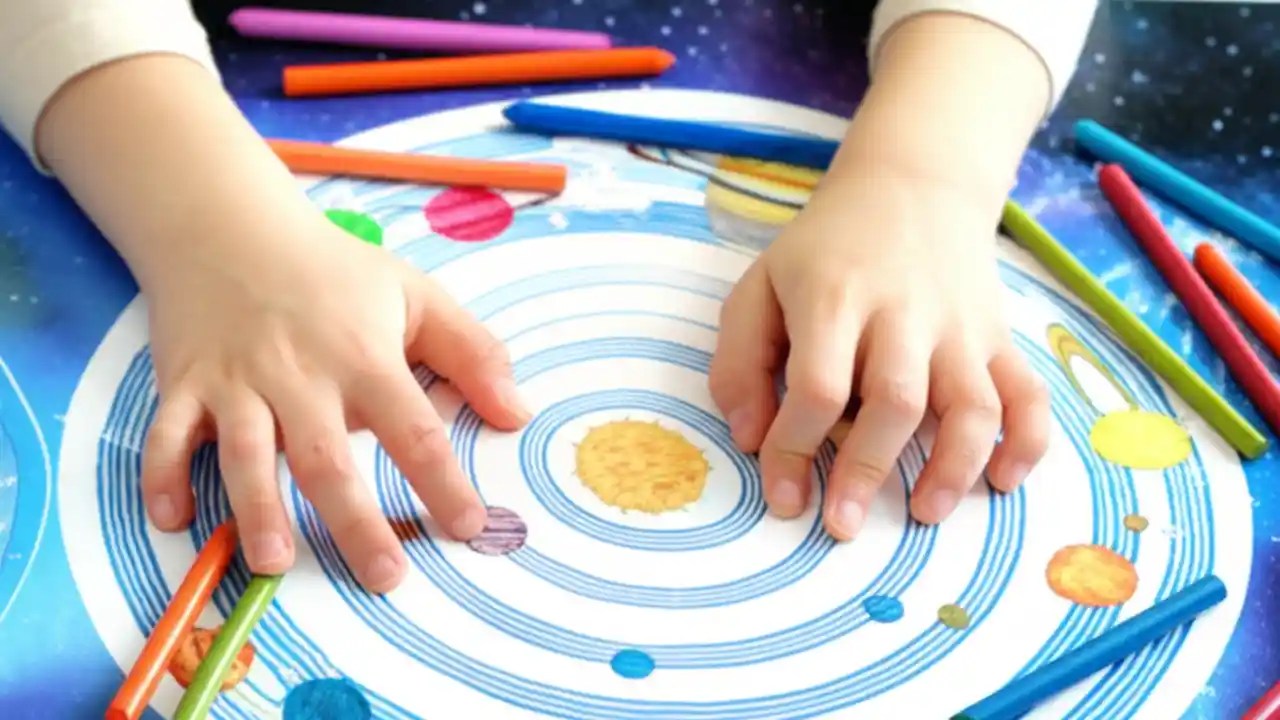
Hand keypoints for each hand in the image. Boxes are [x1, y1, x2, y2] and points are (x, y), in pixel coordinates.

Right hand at [139, 214, 528, 591]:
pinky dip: (163, 475)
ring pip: (244, 454)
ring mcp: (236, 382)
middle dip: (355, 522)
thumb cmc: (334, 273)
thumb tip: (517, 414)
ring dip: (256, 510)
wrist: (231, 228)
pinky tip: (172, 518)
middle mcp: (299, 376)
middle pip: (326, 459)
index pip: (412, 429)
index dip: (442, 480)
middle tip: (384, 577)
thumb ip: (473, 353)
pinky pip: (167, 434)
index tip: (468, 526)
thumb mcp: (416, 296)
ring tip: (273, 564)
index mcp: (363, 358)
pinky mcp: (184, 383)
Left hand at [709, 175, 1049, 539]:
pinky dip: (1027, 442)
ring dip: (953, 466)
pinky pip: (1028, 394)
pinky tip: (1002, 480)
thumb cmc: (825, 252)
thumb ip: (739, 361)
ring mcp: (960, 327)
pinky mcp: (998, 337)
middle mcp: (903, 314)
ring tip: (923, 512)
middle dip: (868, 469)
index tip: (783, 496)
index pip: (817, 386)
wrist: (911, 187)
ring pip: (973, 404)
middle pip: (895, 400)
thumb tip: (750, 437)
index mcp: (835, 298)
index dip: (795, 448)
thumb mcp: (759, 286)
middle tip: (843, 525)